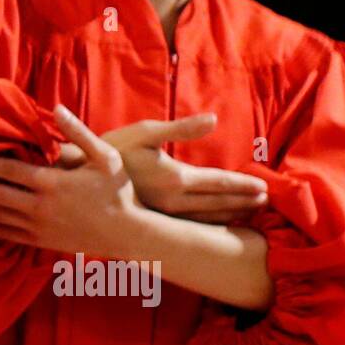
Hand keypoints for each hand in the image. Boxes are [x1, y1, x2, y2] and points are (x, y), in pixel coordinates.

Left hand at [0, 105, 142, 258]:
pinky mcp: (37, 242)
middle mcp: (38, 207)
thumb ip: (79, 133)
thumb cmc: (118, 192)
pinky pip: (2, 234)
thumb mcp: (106, 157)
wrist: (130, 236)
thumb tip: (57, 108)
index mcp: (51, 183)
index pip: (4, 170)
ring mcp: (36, 227)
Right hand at [57, 114, 266, 223]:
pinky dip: (210, 223)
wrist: (79, 176)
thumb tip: (213, 119)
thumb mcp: (146, 132)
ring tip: (249, 212)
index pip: (218, 182)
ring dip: (230, 214)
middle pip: (218, 203)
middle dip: (243, 201)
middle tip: (265, 201)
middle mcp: (173, 200)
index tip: (264, 187)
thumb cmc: (112, 150)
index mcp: (175, 177)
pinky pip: (190, 225)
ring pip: (206, 218)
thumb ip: (182, 128)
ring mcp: (163, 213)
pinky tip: (217, 222)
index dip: (243, 184)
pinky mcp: (153, 218)